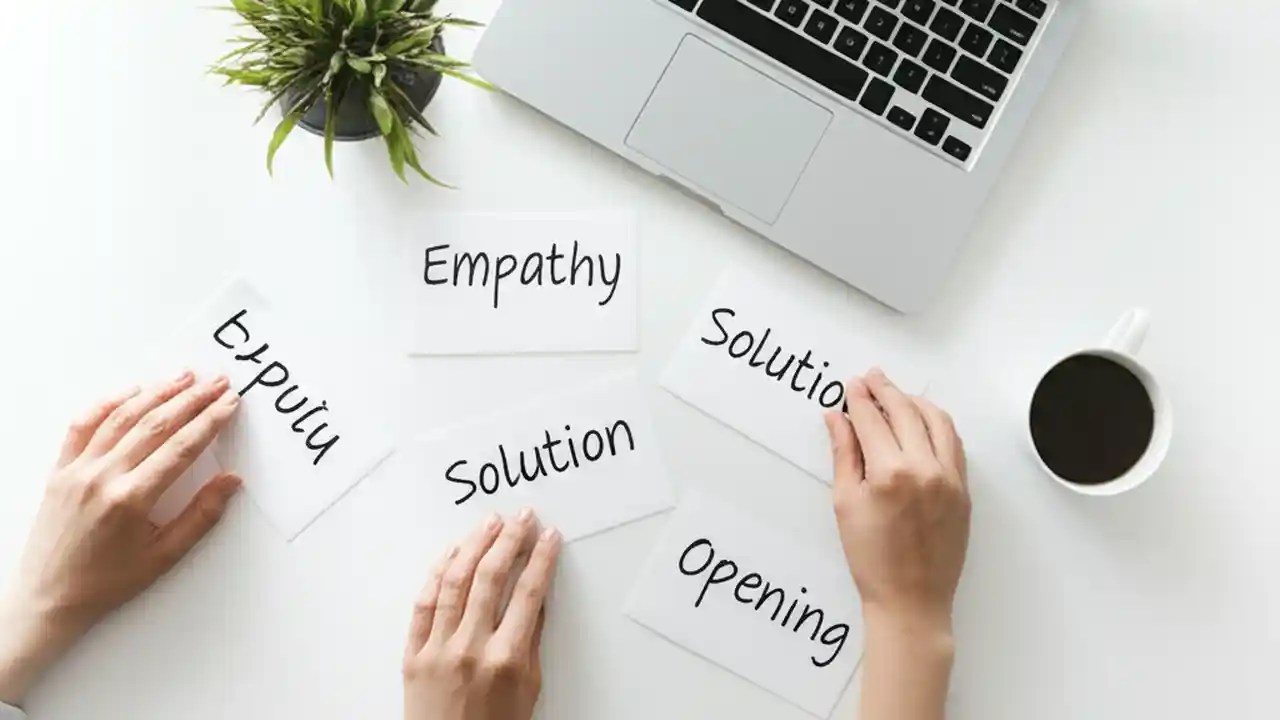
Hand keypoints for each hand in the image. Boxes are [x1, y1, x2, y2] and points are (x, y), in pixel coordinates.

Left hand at [0, 373, 243, 705]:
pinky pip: (83, 424)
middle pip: (156, 424)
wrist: (48, 597)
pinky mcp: (60, 469)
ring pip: (122, 417)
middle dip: (192, 399)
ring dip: (157, 393)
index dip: (210, 421)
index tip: (230, 403)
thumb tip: (231, 480)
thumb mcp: (164, 556)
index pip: (181, 447)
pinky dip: (108, 403)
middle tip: (218, 382)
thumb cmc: (107, 582)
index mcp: (131, 500)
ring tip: (184, 378)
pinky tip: (131, 391)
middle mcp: (103, 477)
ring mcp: (78, 469)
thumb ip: (201, 516)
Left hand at [403, 510, 561, 719]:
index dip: (541, 558)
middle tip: (522, 517)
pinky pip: (423, 603)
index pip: (528, 593)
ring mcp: (437, 649)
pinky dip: (437, 573)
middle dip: (510, 540)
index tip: (550, 537)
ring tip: (489, 523)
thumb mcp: (528, 690)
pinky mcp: (412, 654)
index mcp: (506, 659)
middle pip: (491, 577)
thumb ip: (530, 641)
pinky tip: (452, 552)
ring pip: (455, 581)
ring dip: (475, 545)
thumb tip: (536, 599)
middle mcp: (470, 649)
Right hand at [825, 369, 969, 719]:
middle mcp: (925, 468)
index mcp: (890, 472)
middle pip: (905, 411)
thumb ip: (843, 454)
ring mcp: (950, 478)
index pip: (871, 419)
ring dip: (915, 401)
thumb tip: (836, 418)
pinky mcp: (963, 490)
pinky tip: (924, 420)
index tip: (851, 385)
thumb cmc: (871, 560)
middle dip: (886, 390)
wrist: (910, 600)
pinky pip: (954, 443)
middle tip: (871, 378)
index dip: (859, 398)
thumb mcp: (845, 503)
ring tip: (898, 394)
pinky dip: (938, 424)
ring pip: (937, 421)